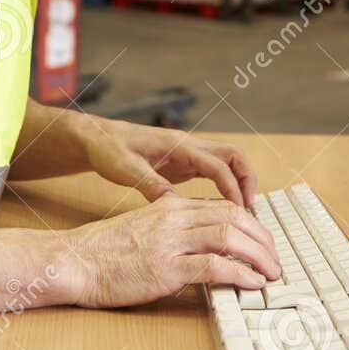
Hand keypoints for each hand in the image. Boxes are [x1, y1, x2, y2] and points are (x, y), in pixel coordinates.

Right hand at [62, 195, 280, 307]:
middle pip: (234, 218)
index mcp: (171, 207)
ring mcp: (170, 242)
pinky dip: (241, 275)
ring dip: (259, 257)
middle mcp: (174, 218)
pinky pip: (214, 267)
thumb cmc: (104, 251)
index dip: (252, 225)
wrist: (74, 261)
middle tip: (276, 260)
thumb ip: (173, 230)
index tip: (264, 244)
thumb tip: (203, 246)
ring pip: (230, 237)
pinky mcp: (165, 269)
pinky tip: (252, 284)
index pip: (224, 207)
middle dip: (263, 239)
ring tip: (271, 274)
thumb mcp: (144, 228)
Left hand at [80, 118, 258, 207]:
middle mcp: (189, 146)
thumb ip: (150, 184)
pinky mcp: (184, 162)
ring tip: (242, 212)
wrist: (99, 137)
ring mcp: (189, 153)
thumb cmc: (109, 149)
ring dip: (240, 182)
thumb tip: (174, 205)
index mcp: (178, 146)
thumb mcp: (125, 169)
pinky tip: (223, 208)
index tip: (240, 211)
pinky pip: (215, 171)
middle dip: (247, 180)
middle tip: (249, 210)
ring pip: (228, 162)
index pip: (217, 164)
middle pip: (234, 156)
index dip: (232, 187)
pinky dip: (226, 185)